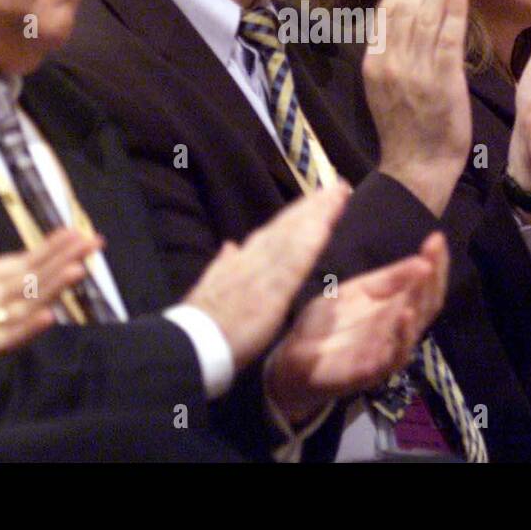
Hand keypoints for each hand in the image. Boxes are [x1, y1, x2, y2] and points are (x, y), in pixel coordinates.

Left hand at [0, 193, 97, 408]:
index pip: (23, 261)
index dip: (51, 247)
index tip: (78, 229)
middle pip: (33, 279)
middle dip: (64, 261)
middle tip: (96, 241)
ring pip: (25, 305)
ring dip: (53, 290)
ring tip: (81, 269)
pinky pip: (1, 338)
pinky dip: (25, 329)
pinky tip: (48, 315)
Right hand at [184, 182, 350, 367]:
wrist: (190, 344)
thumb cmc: (203, 324)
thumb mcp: (210, 287)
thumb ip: (223, 265)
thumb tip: (230, 246)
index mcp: (243, 260)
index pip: (276, 231)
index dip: (298, 213)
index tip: (318, 198)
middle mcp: (254, 258)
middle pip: (289, 225)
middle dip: (314, 205)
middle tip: (339, 185)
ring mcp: (263, 270)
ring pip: (295, 235)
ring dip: (318, 213)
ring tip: (340, 194)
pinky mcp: (271, 290)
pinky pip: (294, 262)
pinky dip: (310, 242)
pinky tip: (326, 227)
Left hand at [265, 233, 448, 425]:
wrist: (292, 360)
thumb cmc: (327, 326)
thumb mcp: (357, 292)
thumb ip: (387, 279)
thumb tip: (422, 259)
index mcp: (394, 309)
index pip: (424, 286)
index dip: (433, 263)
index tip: (437, 237)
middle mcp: (398, 331)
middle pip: (427, 305)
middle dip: (434, 276)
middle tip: (435, 249)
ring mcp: (386, 352)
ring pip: (415, 328)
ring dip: (422, 300)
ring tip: (426, 273)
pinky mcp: (369, 371)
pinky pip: (392, 356)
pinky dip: (402, 336)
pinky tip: (405, 314)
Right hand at [364, 0, 471, 215]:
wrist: (416, 169)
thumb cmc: (407, 129)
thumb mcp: (388, 84)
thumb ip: (396, 50)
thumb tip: (410, 9)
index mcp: (373, 62)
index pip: (388, 9)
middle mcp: (389, 63)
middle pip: (406, 5)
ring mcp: (413, 73)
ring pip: (426, 16)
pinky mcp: (439, 84)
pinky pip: (447, 40)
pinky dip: (453, 13)